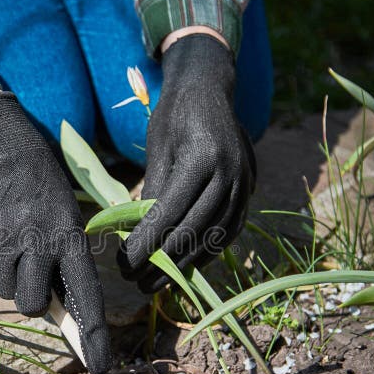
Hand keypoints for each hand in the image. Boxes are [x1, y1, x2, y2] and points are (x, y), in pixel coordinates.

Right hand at [0, 92, 110, 373]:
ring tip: (14, 237)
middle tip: (33, 271)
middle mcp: (37, 245)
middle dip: (32, 297)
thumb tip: (58, 304)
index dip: (95, 338)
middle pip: (32, 305)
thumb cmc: (40, 183)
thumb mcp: (65, 215)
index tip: (103, 372)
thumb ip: (64, 257)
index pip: (86, 297)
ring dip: (10, 273)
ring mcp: (3, 244)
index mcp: (68, 238)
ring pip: (5, 288)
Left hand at [118, 34, 255, 292]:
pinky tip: (188, 265)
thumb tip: (141, 235)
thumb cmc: (174, 116)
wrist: (210, 89)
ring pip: (215, 235)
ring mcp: (245, 181)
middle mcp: (230, 172)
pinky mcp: (249, 188)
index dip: (147, 243)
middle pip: (194, 229)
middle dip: (162, 261)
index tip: (125, 263)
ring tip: (158, 283)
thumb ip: (154, 191)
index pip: (171, 212)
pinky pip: (230, 228)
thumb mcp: (158, 148)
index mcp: (202, 157)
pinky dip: (209, 250)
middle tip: (135, 281)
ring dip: (185, 264)